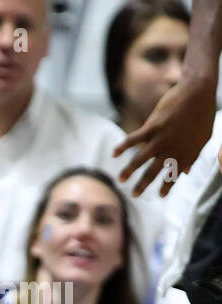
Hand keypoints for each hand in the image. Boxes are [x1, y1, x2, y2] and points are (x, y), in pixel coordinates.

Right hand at [114, 71, 218, 197]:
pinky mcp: (152, 127)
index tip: (160, 196)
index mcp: (186, 154)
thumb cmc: (203, 114)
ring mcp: (161, 139)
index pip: (174, 176)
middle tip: (134, 195)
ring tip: (120, 179)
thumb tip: (186, 172)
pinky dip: (122, 147)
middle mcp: (172, 150)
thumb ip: (193, 156)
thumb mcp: (203, 138)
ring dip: (129, 171)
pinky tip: (114, 154)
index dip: (166, 187)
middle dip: (142, 185)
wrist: (198, 92)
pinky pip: (133, 140)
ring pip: (140, 160)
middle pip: (153, 172)